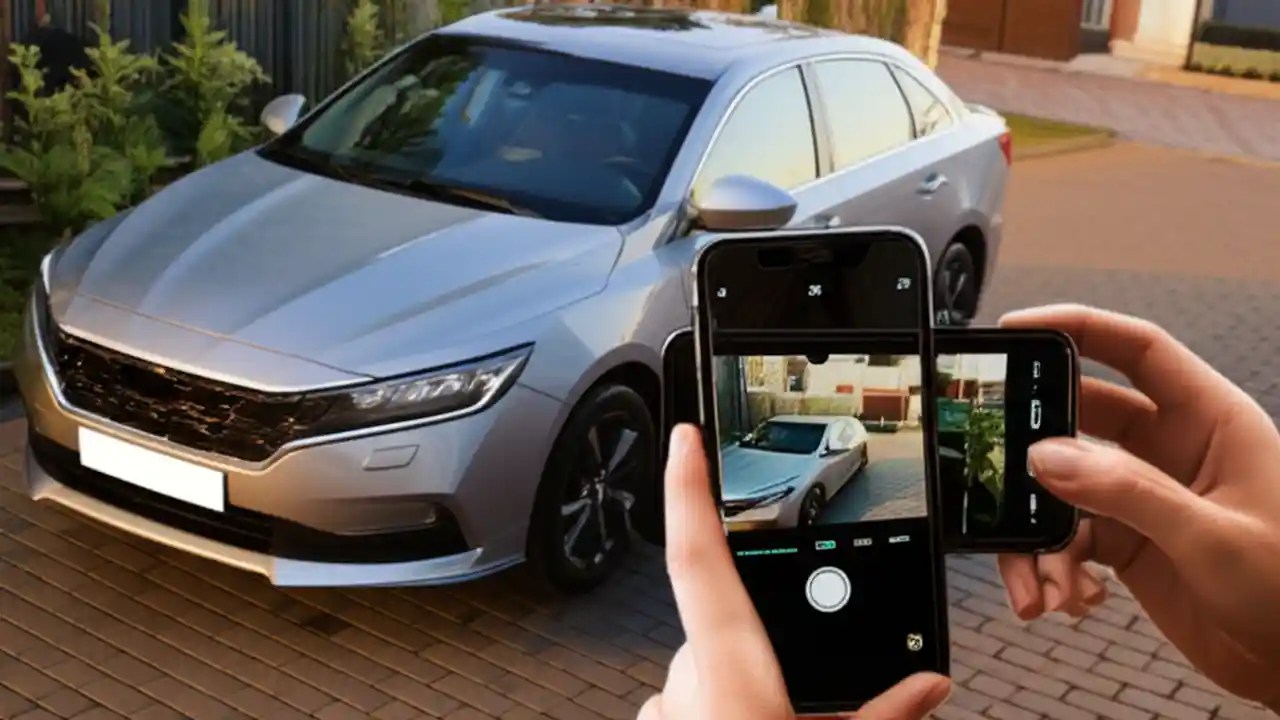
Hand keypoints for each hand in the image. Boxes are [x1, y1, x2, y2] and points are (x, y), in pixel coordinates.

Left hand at [640, 425, 950, 718]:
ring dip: (742, 691)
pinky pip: (689, 703)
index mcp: (731, 675)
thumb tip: (926, 684)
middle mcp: (687, 684)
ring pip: (708, 670)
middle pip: (726, 628)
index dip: (689, 492)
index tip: (685, 441)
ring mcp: (665, 709)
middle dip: (763, 650)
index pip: (699, 560)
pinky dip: (717, 712)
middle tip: (799, 701)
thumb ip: (881, 715)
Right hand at [995, 305, 1279, 710]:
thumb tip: (1048, 457)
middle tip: (995, 462)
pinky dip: (1051, 568)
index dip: (1078, 328)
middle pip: (1081, 417)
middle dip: (1032, 443)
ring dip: (1037, 533)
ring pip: (1061, 487)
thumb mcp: (1214, 540)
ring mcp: (1144, 497)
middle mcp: (1172, 451)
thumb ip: (1129, 493)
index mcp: (1211, 422)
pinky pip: (1065, 538)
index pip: (1138, 350)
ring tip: (1039, 579)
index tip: (1017, 329)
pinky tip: (1064, 598)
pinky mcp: (1126, 542)